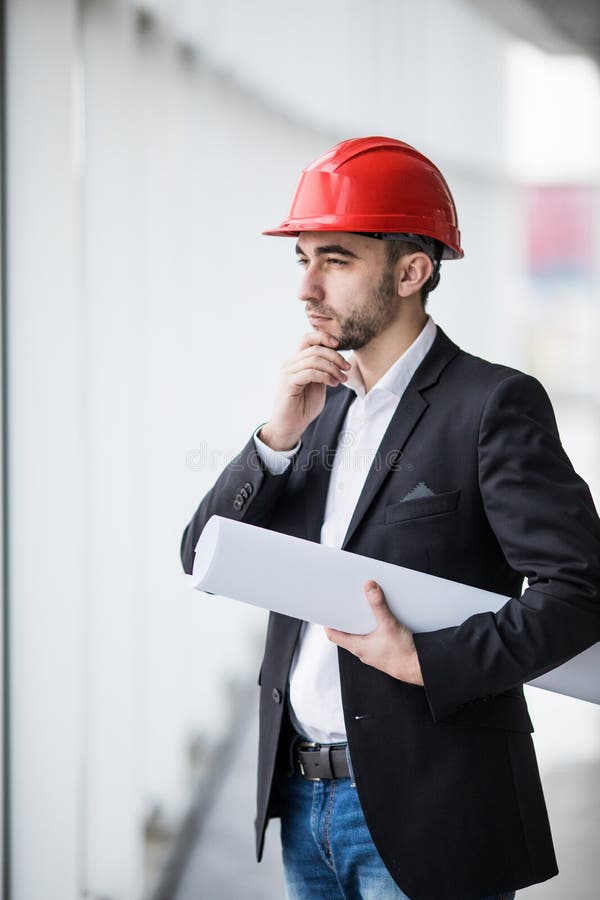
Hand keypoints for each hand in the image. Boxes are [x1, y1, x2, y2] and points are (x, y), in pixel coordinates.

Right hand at [259, 332, 350, 450]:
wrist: (291, 426)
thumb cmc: (303, 407)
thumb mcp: (317, 384)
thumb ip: (323, 370)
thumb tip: (336, 359)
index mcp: (295, 361)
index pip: (307, 338)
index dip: (323, 337)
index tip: (339, 345)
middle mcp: (289, 363)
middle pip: (315, 348)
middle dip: (335, 356)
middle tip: (346, 368)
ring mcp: (287, 372)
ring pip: (314, 359)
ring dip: (333, 368)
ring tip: (341, 379)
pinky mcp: (288, 383)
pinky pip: (310, 373)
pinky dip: (326, 376)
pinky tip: (334, 384)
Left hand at [325, 581, 423, 685]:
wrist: (419, 668)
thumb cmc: (404, 655)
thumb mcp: (389, 625)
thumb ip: (378, 606)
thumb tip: (370, 588)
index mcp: (357, 646)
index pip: (333, 634)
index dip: (329, 621)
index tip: (328, 608)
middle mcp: (363, 651)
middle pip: (348, 632)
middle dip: (348, 616)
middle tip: (348, 602)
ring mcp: (373, 652)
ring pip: (362, 634)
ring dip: (362, 621)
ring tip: (365, 607)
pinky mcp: (383, 651)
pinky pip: (373, 637)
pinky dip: (374, 627)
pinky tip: (382, 619)